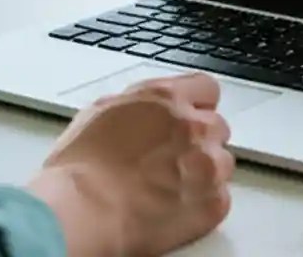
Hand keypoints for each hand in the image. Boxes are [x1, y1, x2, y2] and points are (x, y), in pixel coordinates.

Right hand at [28, 72, 234, 255]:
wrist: (83, 214)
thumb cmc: (80, 171)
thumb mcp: (100, 114)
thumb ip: (138, 106)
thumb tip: (145, 109)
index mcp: (167, 99)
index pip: (205, 88)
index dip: (196, 105)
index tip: (191, 116)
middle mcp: (195, 127)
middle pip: (216, 127)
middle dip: (198, 141)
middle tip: (172, 159)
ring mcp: (209, 165)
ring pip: (221, 163)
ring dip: (203, 173)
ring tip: (169, 188)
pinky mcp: (214, 202)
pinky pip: (219, 198)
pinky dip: (202, 205)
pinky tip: (174, 208)